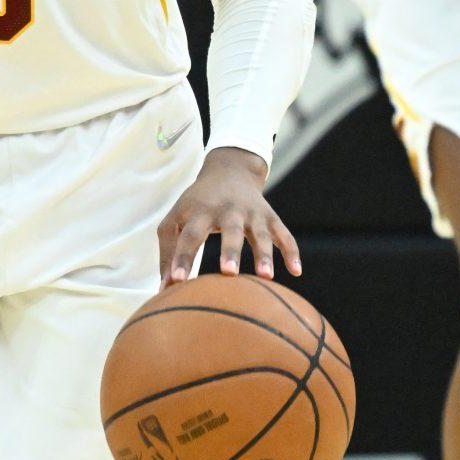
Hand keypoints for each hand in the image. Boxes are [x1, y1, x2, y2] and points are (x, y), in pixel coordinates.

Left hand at [156, 148, 302, 284]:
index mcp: (201, 211)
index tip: (178, 282)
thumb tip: (164, 289)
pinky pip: (284, 235)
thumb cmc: (197, 203)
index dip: (183, 257)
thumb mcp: (176, 218)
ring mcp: (252, 213)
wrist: (230, 170)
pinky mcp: (270, 217)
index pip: (189, 236)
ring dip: (264, 254)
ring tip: (266, 277)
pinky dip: (291, 252)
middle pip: (230, 231)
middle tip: (228, 273)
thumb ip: (169, 251)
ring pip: (261, 234)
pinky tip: (296, 272)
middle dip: (230, 252)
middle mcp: (228, 210)